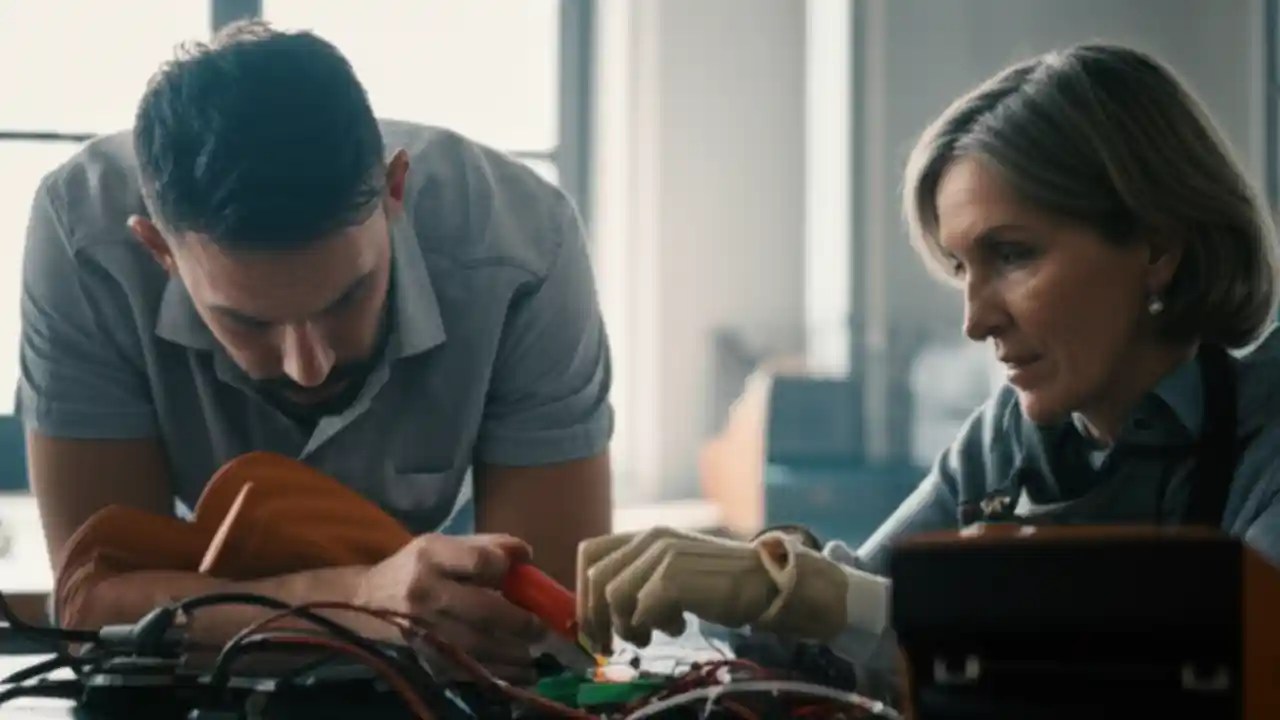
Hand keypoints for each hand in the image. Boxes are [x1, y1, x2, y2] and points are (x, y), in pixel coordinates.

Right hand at [355, 533, 545, 683]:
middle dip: (520, 622)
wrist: (362, 604)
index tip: (524, 571)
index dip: (507, 568)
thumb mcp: (440, 545)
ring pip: (479, 646)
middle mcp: (426, 593)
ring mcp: (424, 630)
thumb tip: (527, 555)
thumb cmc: (411, 569)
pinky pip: (468, 668)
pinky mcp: (424, 656)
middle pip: (484, 610)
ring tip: (536, 655)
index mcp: (431, 557)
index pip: (481, 562)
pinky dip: (498, 673)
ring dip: (514, 654)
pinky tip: (520, 673)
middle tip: (542, 629)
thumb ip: (485, 546)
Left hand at [576, 527, 853, 654]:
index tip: (590, 623)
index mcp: (646, 535)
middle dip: (595, 619)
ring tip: (652, 633)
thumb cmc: (719, 583)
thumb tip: (599, 610)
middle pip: (596, 580)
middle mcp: (651, 539)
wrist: (766, 581)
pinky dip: (654, 627)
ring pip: (615, 599)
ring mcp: (663, 556)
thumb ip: (641, 578)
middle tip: (608, 645)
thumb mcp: (673, 569)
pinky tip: (677, 626)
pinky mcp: (675, 579)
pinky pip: (642, 611)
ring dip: (629, 626)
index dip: (581, 591)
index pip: (590, 553)